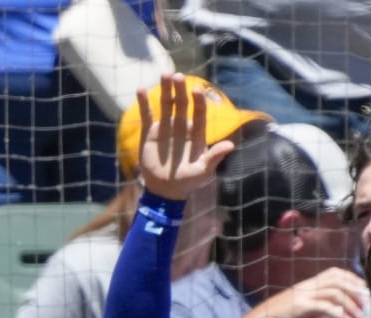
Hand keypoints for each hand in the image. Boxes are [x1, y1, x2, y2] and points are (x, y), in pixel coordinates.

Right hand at [135, 73, 236, 200]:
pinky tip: (140, 90)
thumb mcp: (203, 171)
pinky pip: (147, 115)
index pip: (200, 112)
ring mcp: (165, 128)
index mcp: (197, 133)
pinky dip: (144, 103)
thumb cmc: (188, 182)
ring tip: (164, 74)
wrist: (165, 190)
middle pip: (181, 104)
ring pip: (166, 105)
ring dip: (165, 89)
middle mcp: (182, 126)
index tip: (195, 91)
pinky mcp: (150, 133)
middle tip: (177, 76)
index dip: (198, 101)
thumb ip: (214, 158)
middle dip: (180, 90)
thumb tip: (230, 145)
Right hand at [234, 267, 370, 317]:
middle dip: (356, 290)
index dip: (353, 280)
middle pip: (339, 279)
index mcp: (308, 284)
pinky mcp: (301, 305)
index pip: (336, 273)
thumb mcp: (302, 311)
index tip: (364, 292)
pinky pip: (326, 306)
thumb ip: (319, 311)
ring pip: (336, 292)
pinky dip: (339, 314)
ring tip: (359, 317)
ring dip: (351, 305)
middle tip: (367, 305)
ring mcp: (304, 294)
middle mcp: (308, 285)